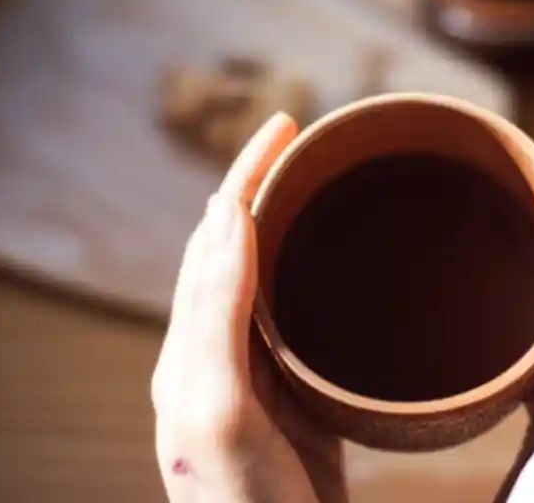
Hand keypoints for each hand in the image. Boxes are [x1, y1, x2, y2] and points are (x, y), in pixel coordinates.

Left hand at [151, 113, 345, 502]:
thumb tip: (228, 214)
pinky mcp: (293, 404)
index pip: (216, 237)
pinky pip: (295, 317)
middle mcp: (216, 359)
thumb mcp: (217, 411)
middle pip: (236, 248)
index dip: (247, 174)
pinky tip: (342, 270)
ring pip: (266, 278)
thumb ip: (215, 317)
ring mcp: (255, 381)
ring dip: (286, 220)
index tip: (289, 123)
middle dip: (264, 185)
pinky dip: (312, 270)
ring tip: (321, 183)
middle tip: (307, 138)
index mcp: (192, 352)